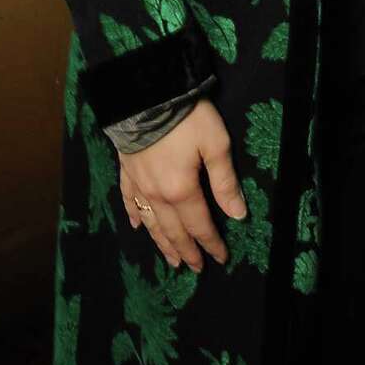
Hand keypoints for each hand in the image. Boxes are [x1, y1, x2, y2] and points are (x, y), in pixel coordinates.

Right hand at [117, 99, 246, 271]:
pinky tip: (138, 228)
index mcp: (181, 191)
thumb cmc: (186, 118)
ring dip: (162, 244)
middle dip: (187, 251)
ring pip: (151, 224)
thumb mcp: (215, 144)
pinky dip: (134, 218)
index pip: (199, 225)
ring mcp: (139, 185)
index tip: (221, 258)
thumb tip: (238, 214)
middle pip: (174, 230)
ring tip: (171, 260)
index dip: (211, 243)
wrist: (145, 96)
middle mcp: (157, 196)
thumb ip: (225, 181)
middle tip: (196, 268)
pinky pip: (129, 202)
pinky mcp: (126, 172)